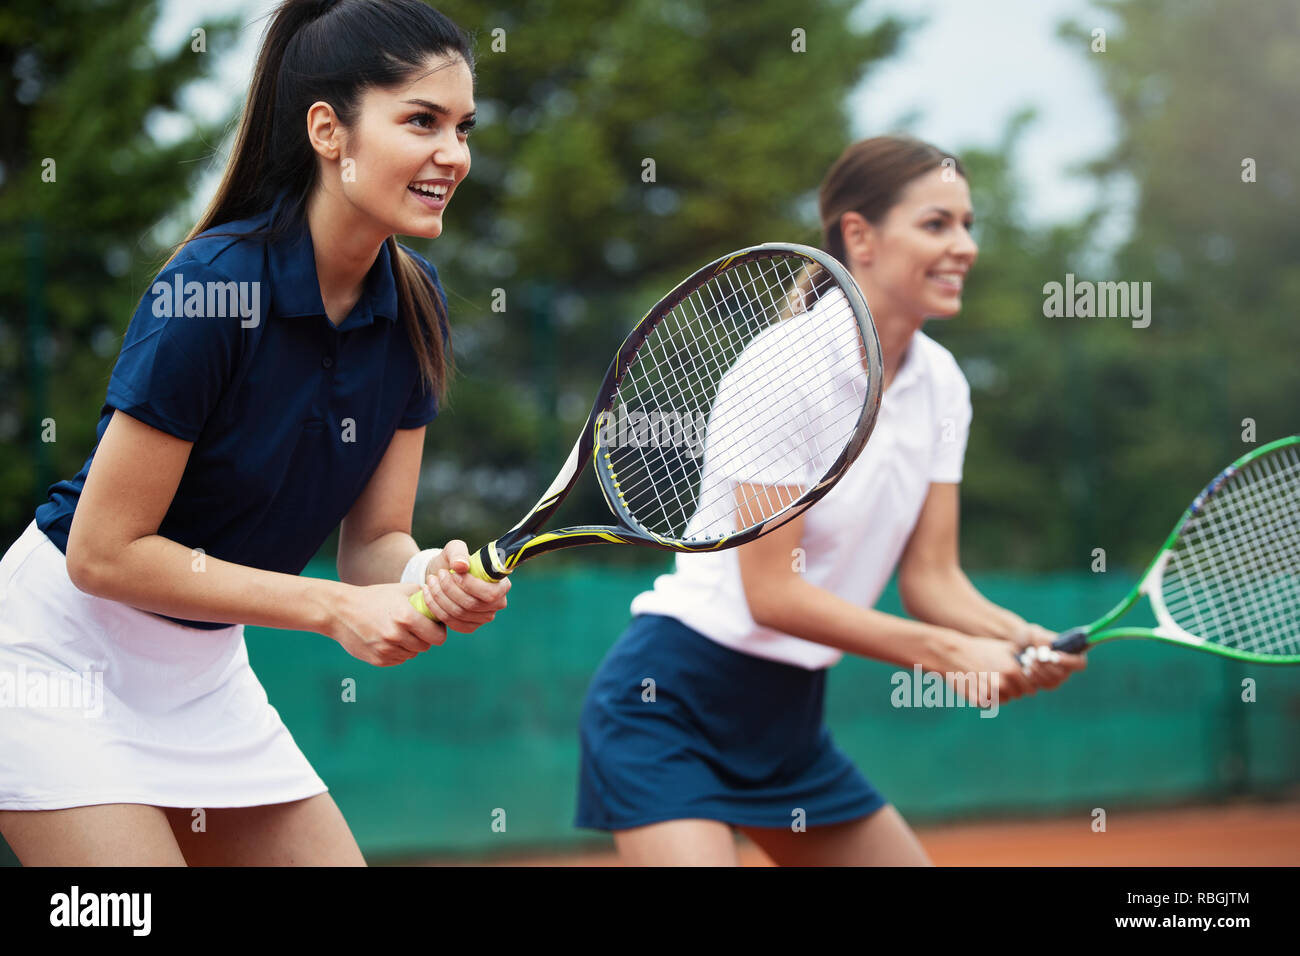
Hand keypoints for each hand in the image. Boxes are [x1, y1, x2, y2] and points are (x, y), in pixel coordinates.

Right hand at [328, 583, 447, 666]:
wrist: (340, 611)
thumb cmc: (374, 597)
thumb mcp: (401, 590)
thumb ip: (424, 595)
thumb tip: (445, 600)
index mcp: (406, 617)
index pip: (438, 637)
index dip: (438, 632)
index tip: (434, 627)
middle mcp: (397, 636)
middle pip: (426, 646)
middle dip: (424, 638)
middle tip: (416, 628)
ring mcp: (387, 650)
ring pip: (412, 654)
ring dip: (410, 645)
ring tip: (399, 631)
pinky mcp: (378, 660)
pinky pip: (398, 659)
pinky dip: (397, 652)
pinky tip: (387, 639)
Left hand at [417, 539, 510, 633]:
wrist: (443, 575)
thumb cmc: (454, 561)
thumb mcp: (455, 549)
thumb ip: (458, 552)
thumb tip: (461, 565)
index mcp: (502, 585)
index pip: (490, 593)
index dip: (470, 585)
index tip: (453, 573)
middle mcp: (497, 604)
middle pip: (471, 604)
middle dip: (449, 589)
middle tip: (438, 575)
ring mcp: (484, 618)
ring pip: (459, 613)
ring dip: (440, 597)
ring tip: (430, 581)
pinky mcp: (470, 627)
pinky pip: (452, 622)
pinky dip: (436, 608)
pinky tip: (428, 594)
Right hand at [938, 633, 1036, 704]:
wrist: (952, 654)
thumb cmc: (980, 648)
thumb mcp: (1005, 648)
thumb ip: (1023, 659)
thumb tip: (1037, 669)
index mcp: (1013, 671)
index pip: (1031, 688)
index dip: (1027, 683)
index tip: (1020, 679)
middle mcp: (1003, 684)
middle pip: (1018, 695)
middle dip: (1013, 688)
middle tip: (1000, 676)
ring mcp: (990, 693)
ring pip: (1005, 700)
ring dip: (1001, 693)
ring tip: (989, 679)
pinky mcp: (978, 700)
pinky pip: (990, 703)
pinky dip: (988, 697)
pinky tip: (980, 684)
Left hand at [1013, 623, 1086, 689]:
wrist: (1017, 645)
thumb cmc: (1031, 638)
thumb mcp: (1037, 634)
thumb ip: (1044, 640)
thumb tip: (1049, 651)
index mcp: (1072, 653)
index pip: (1079, 663)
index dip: (1068, 662)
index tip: (1053, 655)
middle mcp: (1068, 668)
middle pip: (1063, 674)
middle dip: (1045, 665)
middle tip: (1032, 654)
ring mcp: (1058, 678)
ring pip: (1052, 682)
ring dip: (1037, 670)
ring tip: (1026, 657)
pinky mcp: (1046, 684)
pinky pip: (1042, 685)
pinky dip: (1032, 676)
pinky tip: (1025, 667)